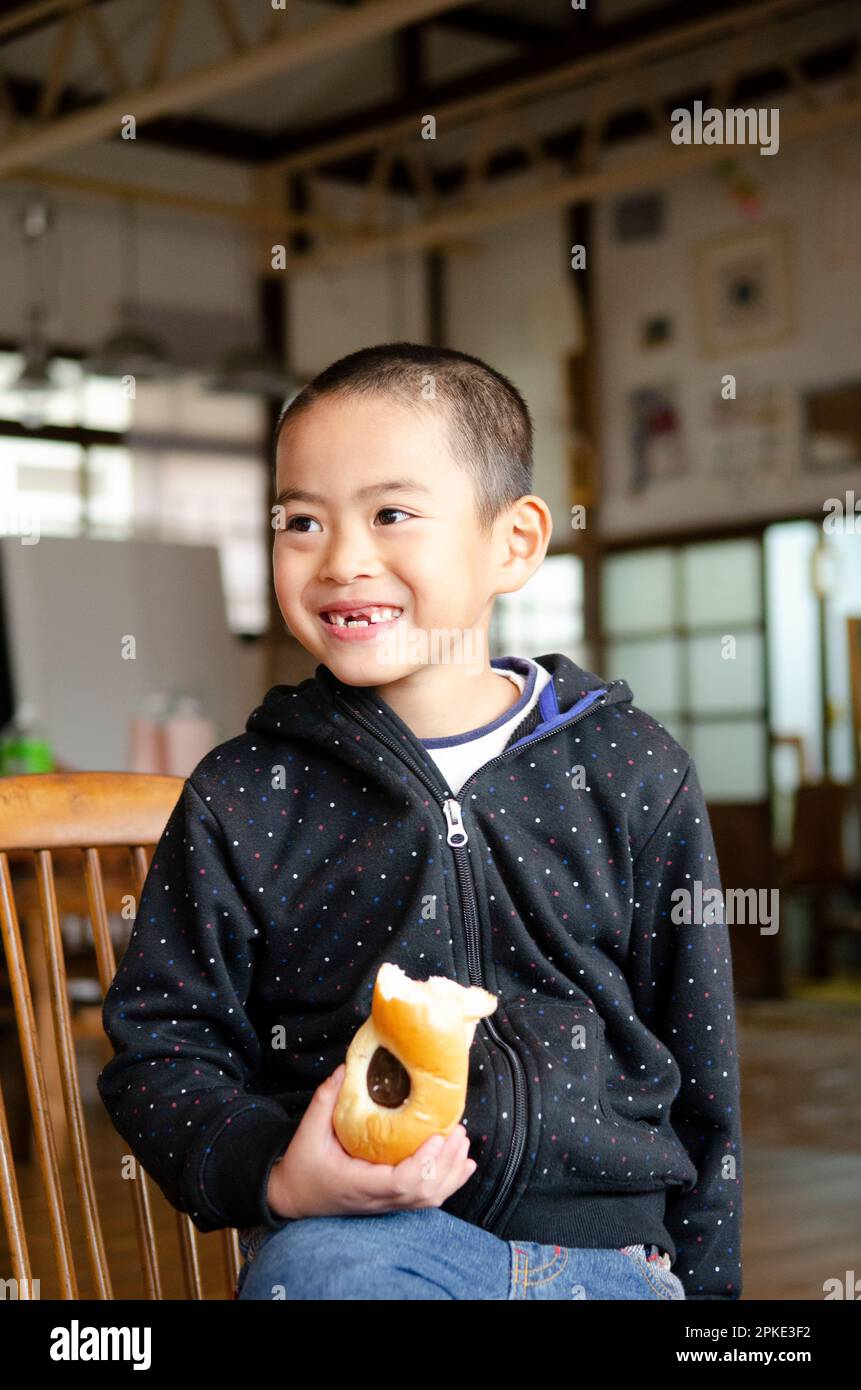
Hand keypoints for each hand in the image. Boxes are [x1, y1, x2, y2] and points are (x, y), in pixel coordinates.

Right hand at [267, 1062, 476, 1219]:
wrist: (294, 1196)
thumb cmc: (302, 1166)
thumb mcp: (308, 1131)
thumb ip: (326, 1100)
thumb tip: (347, 1068)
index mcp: (359, 1183)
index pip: (400, 1183)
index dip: (424, 1163)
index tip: (436, 1136)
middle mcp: (378, 1198)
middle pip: (423, 1191)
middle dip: (446, 1162)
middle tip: (458, 1131)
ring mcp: (387, 1204)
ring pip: (429, 1198)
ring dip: (451, 1172)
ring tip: (462, 1141)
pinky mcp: (392, 1201)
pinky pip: (426, 1198)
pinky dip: (449, 1182)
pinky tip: (464, 1165)